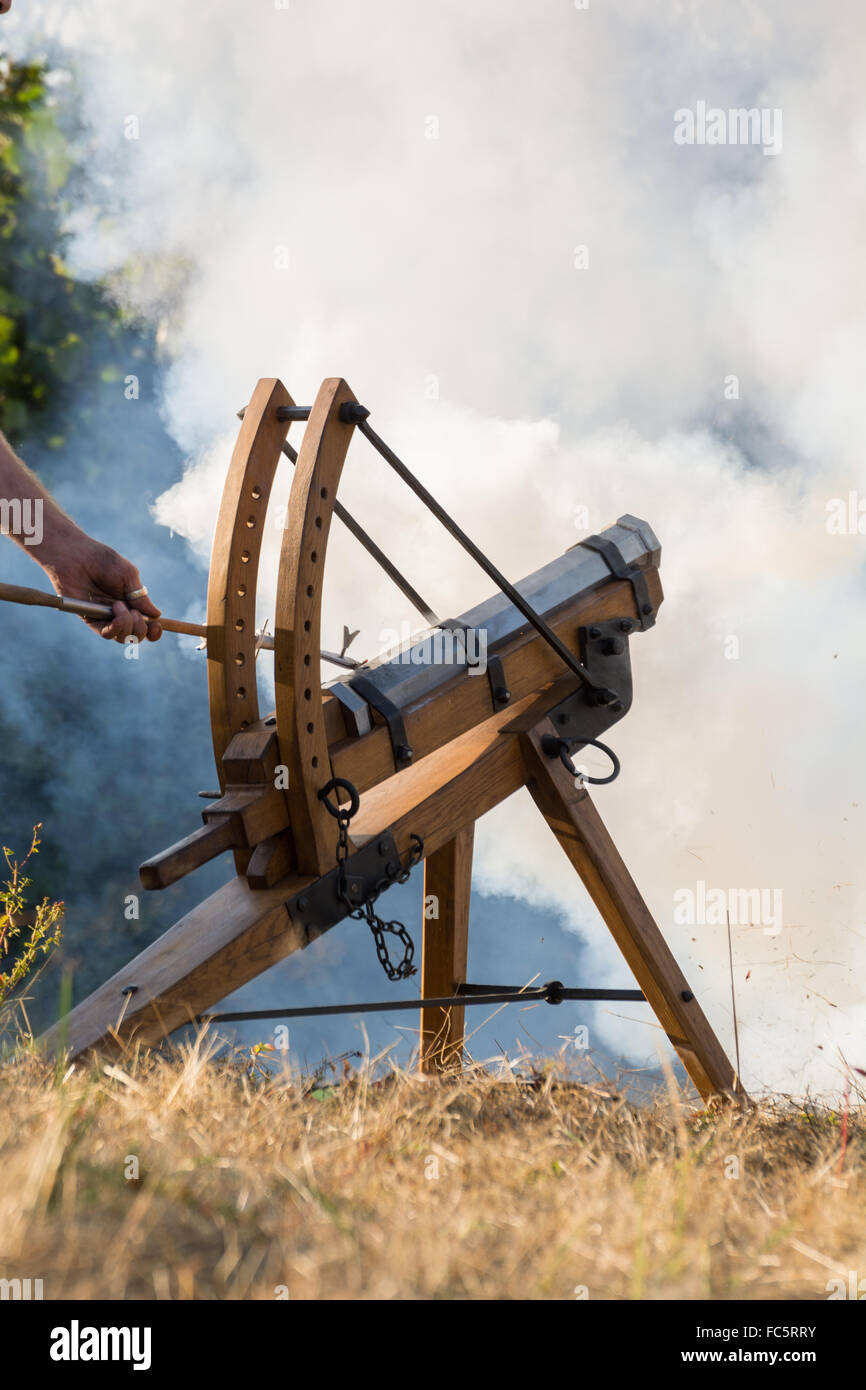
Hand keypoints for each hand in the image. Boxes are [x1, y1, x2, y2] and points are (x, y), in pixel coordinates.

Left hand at [43, 535, 162, 643]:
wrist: (76, 556)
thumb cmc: (101, 560)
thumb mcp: (128, 575)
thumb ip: (140, 597)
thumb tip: (156, 615)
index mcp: (131, 602)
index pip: (146, 624)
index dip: (154, 630)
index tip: (157, 626)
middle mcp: (119, 612)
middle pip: (136, 635)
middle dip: (141, 629)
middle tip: (135, 612)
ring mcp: (105, 617)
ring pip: (122, 638)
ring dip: (127, 626)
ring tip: (120, 606)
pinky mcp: (90, 619)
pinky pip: (106, 633)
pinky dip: (115, 627)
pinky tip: (115, 610)